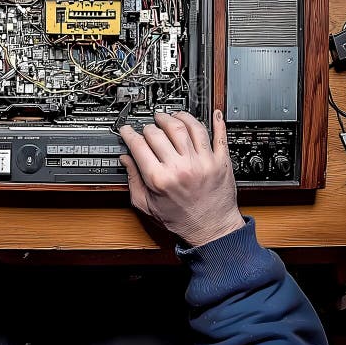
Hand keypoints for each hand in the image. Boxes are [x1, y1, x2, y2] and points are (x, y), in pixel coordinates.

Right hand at [120, 110, 243, 246]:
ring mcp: (202, 162)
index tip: (128, 130)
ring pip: (188, 126)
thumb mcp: (147, 206)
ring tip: (172, 117)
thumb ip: (133, 181)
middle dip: (150, 125)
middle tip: (149, 125)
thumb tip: (126, 160)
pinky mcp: (220, 162)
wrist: (211, 231)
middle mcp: (181, 167)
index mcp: (160, 179)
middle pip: (160, 132)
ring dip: (177, 117)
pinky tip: (214, 113)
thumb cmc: (181, 221)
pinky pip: (219, 135)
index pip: (139, 145)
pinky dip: (217, 122)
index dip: (129, 134)